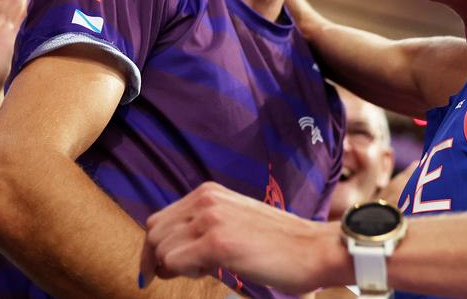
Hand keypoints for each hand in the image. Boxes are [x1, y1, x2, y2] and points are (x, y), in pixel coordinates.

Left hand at [140, 182, 342, 294]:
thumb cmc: (279, 243)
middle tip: (179, 275)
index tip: (160, 268)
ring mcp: (210, 219)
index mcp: (209, 192)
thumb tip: (171, 250)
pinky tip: (210, 272)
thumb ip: (205, 225)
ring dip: (175, 267)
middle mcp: (205, 200)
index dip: (156, 248)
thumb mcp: (235, 220)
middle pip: (153, 233)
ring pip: (160, 249)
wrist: (313, 249)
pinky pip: (174, 262)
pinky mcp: (216, 242)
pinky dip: (185, 274)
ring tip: (205, 270)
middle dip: (157, 260)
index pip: (159, 220)